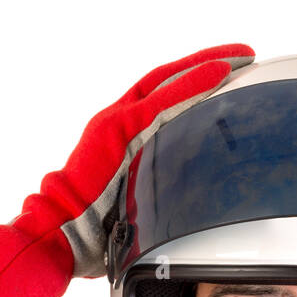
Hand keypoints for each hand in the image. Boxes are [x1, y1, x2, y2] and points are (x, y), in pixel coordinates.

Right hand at [0, 44, 254, 296]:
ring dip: (208, 68)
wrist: (53, 238)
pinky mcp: (119, 131)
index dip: (191, 86)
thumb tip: (176, 217)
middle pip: (166, 83)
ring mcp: (116, 124)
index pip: (159, 103)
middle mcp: (116, 124)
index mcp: (118, 141)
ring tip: (242, 59)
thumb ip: (150, 199)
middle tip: (243, 57)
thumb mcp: (129, 211)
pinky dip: (193, 85)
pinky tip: (220, 73)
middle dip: (206, 66)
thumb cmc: (88, 236)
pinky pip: (164, 102)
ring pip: (168, 84)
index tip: (225, 78)